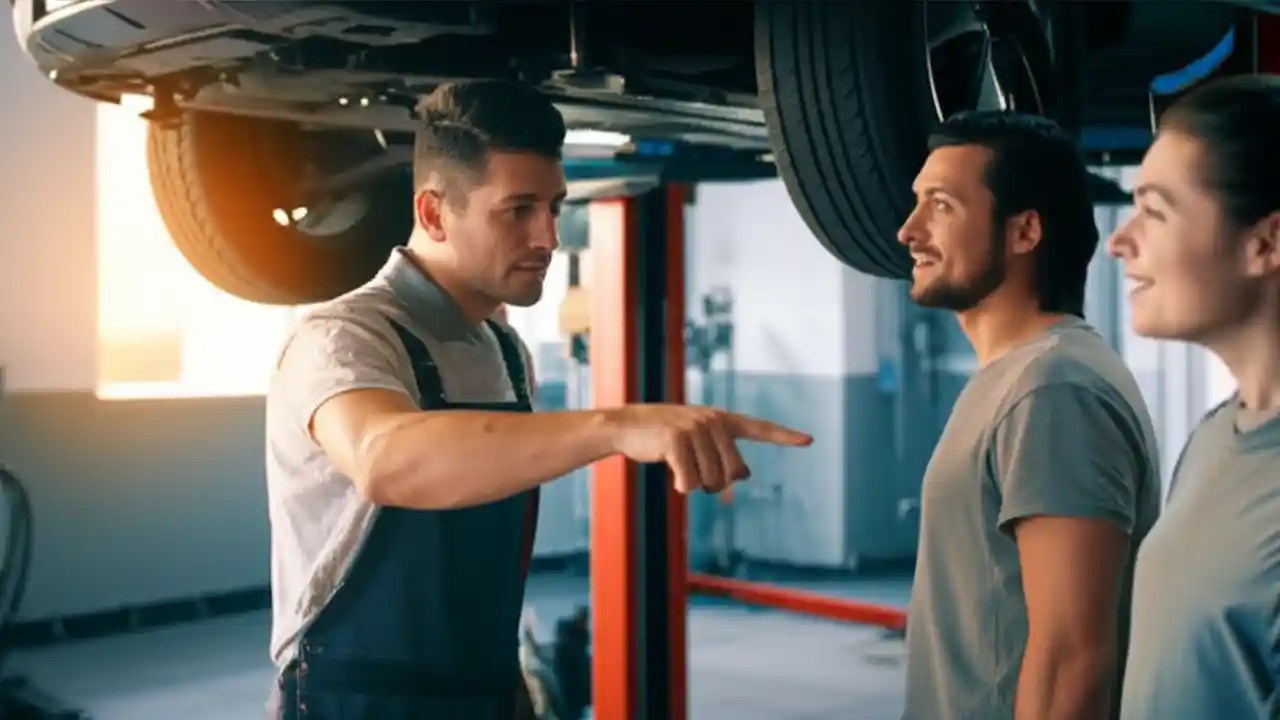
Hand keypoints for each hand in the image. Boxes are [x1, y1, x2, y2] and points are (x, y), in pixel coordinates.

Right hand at [605, 404, 812, 493]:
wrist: (625, 425)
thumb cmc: (662, 436)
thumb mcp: (695, 440)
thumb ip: (721, 453)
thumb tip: (744, 476)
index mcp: (721, 419)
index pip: (759, 428)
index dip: (784, 437)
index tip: (809, 440)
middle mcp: (712, 420)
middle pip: (733, 473)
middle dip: (715, 483)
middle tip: (694, 470)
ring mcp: (694, 429)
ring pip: (710, 482)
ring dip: (694, 485)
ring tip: (679, 467)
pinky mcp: (676, 441)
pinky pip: (689, 483)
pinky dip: (680, 487)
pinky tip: (670, 475)